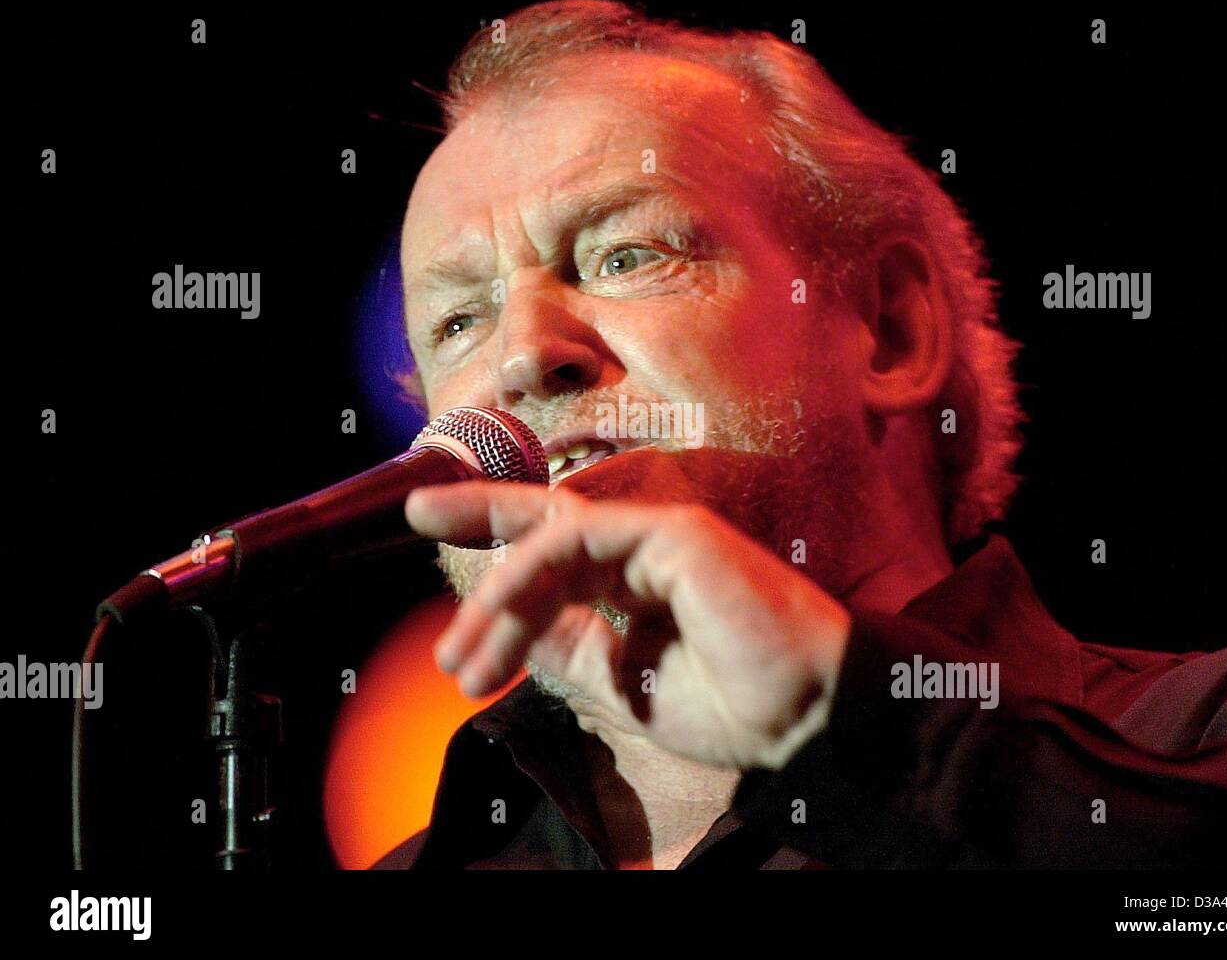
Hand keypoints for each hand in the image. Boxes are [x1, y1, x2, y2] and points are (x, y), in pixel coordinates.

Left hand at [405, 482, 850, 770]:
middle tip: (417, 514)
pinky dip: (527, 581)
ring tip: (461, 660)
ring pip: (549, 545)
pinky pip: (573, 545)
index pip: (560, 554)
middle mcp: (645, 550)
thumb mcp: (628, 686)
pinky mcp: (669, 533)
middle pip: (545, 523)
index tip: (443, 557)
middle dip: (477, 513)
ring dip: (495, 600)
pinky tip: (501, 622)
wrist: (805, 716)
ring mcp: (658, 536)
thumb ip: (578, 652)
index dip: (501, 551)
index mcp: (640, 582)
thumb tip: (527, 639)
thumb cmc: (734, 704)